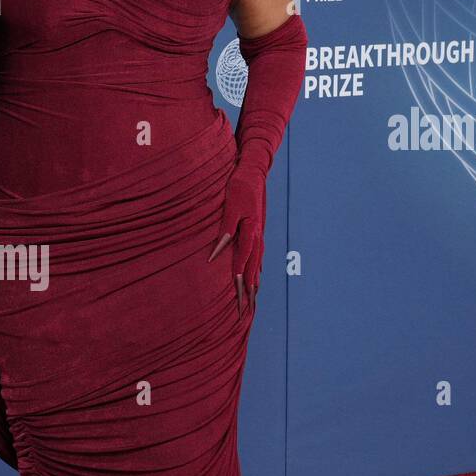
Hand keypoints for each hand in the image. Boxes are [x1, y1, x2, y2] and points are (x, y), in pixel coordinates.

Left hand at [208, 161, 265, 315]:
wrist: (254, 170)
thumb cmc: (240, 186)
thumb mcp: (230, 206)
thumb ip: (225, 229)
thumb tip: (217, 252)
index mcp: (252, 229)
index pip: (244, 258)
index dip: (240, 275)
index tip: (237, 292)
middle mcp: (258, 233)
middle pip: (254, 264)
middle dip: (250, 285)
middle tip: (248, 305)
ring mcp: (259, 231)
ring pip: (258, 260)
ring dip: (255, 279)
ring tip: (254, 296)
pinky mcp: (257, 228)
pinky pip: (258, 252)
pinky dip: (257, 266)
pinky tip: (256, 273)